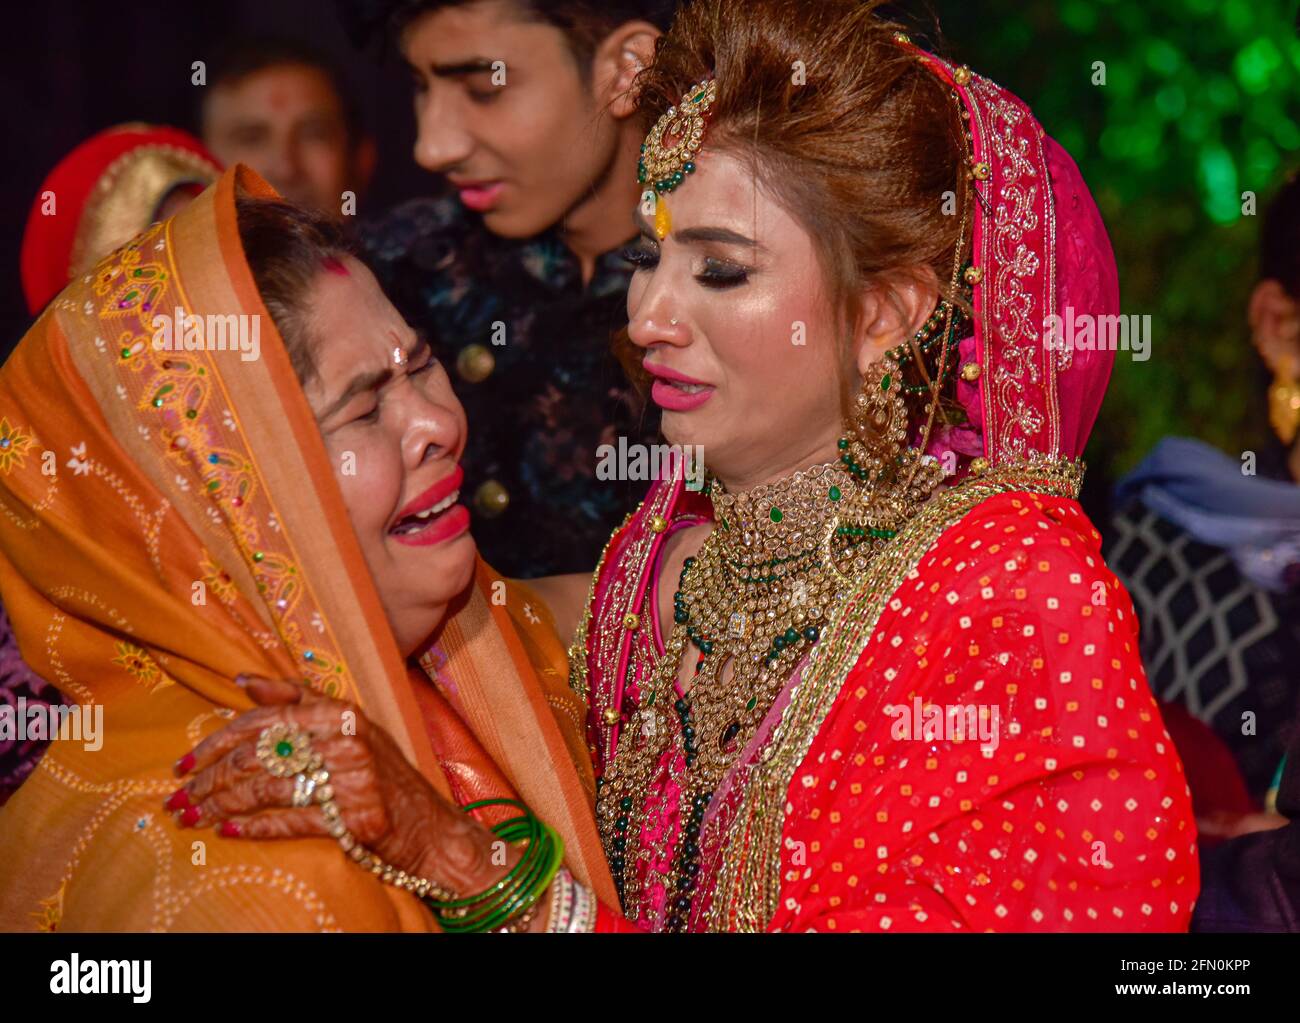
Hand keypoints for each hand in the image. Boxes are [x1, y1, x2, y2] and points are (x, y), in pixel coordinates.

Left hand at [168, 676, 504, 895]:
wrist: (431, 829)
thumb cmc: (383, 776)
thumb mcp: (349, 727)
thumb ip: (299, 700)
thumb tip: (243, 679)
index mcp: (341, 713)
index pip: (263, 721)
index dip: (216, 742)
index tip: (184, 762)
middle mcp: (347, 741)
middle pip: (258, 756)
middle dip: (209, 779)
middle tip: (177, 798)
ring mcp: (353, 781)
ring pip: (267, 790)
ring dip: (220, 806)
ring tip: (192, 818)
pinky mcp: (355, 820)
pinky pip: (291, 821)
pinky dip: (255, 828)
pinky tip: (228, 831)